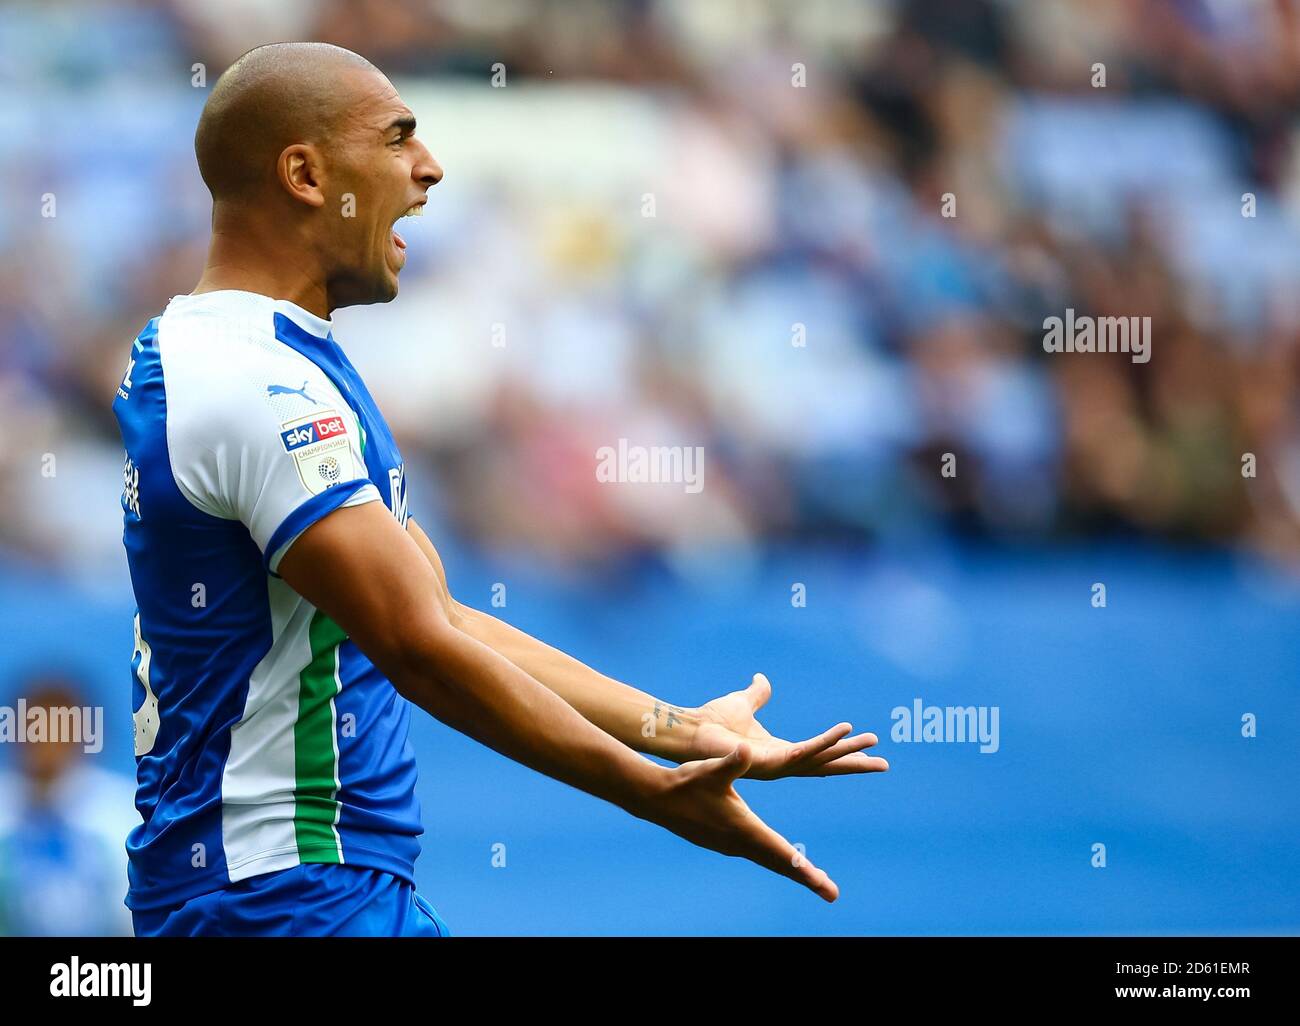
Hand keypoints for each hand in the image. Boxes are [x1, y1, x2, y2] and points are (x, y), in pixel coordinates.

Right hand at [636, 741, 839, 900]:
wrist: (655, 799)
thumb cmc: (685, 782)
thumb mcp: (712, 768)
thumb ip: (733, 761)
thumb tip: (746, 746)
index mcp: (743, 828)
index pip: (781, 853)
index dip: (804, 870)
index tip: (824, 885)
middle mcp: (739, 842)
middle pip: (780, 864)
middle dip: (807, 878)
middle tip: (832, 893)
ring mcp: (729, 845)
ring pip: (768, 860)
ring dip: (792, 869)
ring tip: (813, 879)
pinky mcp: (722, 842)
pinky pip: (756, 855)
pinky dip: (774, 860)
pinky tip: (780, 859)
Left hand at [687, 673, 889, 780]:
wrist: (691, 728)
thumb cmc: (713, 719)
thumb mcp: (744, 701)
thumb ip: (757, 693)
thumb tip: (761, 680)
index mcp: (779, 750)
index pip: (817, 753)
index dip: (840, 751)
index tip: (865, 747)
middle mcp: (781, 762)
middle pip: (826, 764)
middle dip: (854, 764)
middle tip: (884, 764)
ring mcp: (777, 765)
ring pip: (821, 758)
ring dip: (848, 752)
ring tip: (873, 742)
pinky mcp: (771, 760)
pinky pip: (806, 750)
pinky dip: (828, 740)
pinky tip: (847, 731)